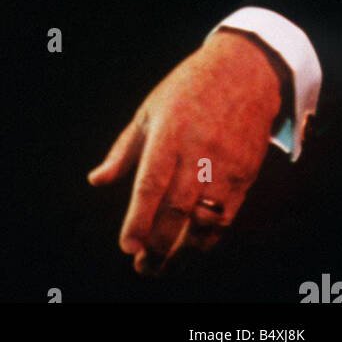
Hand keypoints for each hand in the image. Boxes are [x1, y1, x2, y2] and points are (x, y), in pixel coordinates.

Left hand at [87, 29, 287, 274]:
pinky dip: (207, 239)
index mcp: (169, 132)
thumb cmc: (188, 90)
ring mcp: (225, 166)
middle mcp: (198, 152)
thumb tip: (96, 180)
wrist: (245, 73)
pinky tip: (190, 248)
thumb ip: (124, 151)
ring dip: (182, 250)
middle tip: (142, 267)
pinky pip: (226, 218)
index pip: (151, 184)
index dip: (139, 219)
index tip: (127, 246)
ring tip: (162, 265)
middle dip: (158, 245)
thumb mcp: (150, 110)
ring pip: (204, 221)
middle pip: (177, 209)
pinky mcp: (245, 176)